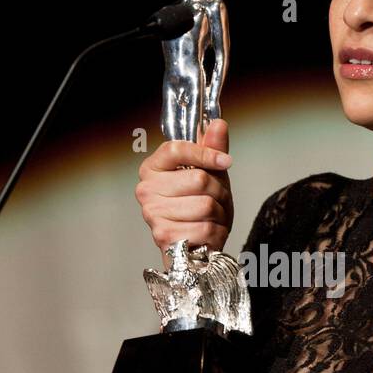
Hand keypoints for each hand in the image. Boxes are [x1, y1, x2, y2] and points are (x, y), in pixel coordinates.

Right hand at [135, 117, 234, 262]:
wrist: (193, 247)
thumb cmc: (198, 207)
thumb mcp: (210, 173)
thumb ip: (212, 149)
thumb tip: (218, 124)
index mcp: (153, 168)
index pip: (177, 149)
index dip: (206, 153)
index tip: (225, 161)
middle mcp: (146, 189)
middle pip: (199, 179)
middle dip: (220, 192)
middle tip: (217, 200)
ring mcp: (153, 213)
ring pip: (206, 205)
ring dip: (220, 214)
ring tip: (212, 218)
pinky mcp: (164, 236)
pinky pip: (205, 228)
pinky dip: (216, 233)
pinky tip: (208, 233)